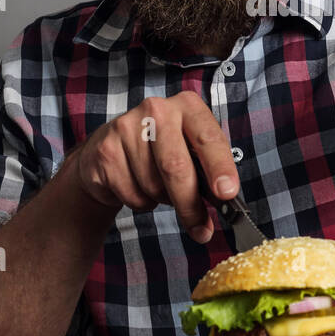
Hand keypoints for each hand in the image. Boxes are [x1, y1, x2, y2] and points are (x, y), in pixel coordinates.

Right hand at [70, 90, 236, 244]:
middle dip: (191, 203)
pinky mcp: (106, 151)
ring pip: (154, 185)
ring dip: (163, 200)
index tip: (227, 192)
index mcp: (187, 106)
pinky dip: (141, 202)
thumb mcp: (189, 151)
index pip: (208, 138)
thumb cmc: (160, 152)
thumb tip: (225, 204)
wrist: (110, 152)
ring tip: (159, 187)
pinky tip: (136, 185)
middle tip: (201, 229)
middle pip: (177, 166)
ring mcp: (127, 128)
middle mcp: (157, 110)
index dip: (219, 167)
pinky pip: (132, 194)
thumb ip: (207, 172)